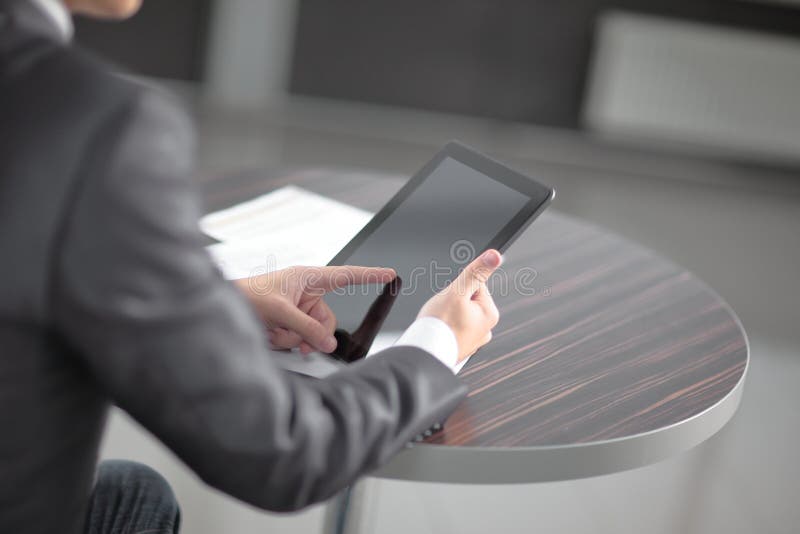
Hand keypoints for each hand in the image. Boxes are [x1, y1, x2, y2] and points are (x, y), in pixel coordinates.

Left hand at [235, 266, 395, 353]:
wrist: (223, 307)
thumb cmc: (247, 295)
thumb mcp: (280, 311)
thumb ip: (307, 328)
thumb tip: (328, 343)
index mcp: (308, 277)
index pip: (347, 276)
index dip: (370, 275)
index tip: (390, 274)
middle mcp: (306, 292)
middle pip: (328, 320)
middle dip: (314, 335)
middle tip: (300, 344)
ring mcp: (299, 308)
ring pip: (314, 333)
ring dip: (296, 340)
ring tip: (275, 335)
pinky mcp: (290, 322)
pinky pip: (301, 338)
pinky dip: (288, 341)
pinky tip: (272, 336)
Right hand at [417, 249, 501, 362]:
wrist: (423, 354)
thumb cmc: (438, 325)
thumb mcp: (457, 291)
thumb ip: (476, 272)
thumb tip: (496, 255)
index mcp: (490, 314)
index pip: (474, 285)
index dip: (458, 288)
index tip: (450, 300)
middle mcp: (486, 329)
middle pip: (466, 301)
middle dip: (451, 302)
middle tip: (442, 312)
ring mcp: (473, 341)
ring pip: (457, 315)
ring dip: (446, 316)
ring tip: (438, 323)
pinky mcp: (460, 348)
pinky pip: (451, 329)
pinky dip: (444, 328)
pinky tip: (437, 332)